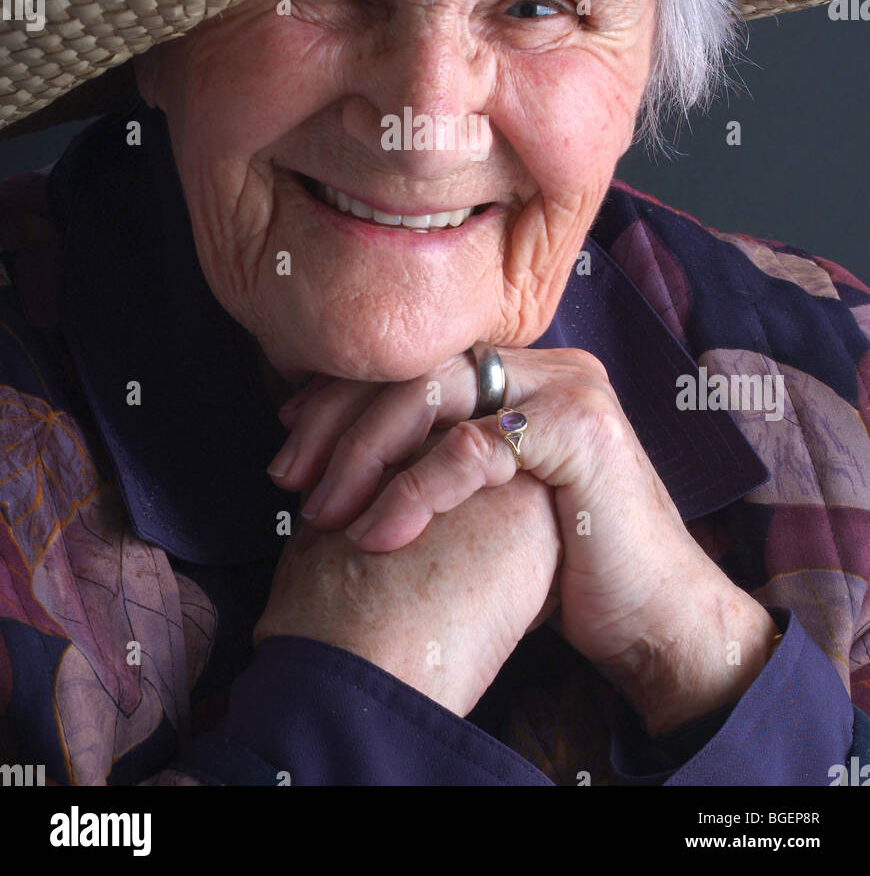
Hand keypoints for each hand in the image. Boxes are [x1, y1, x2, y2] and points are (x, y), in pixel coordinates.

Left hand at [268, 350, 778, 734]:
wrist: (653, 620)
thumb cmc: (563, 569)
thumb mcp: (485, 503)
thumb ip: (433, 463)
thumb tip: (327, 462)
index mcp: (522, 371)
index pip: (416, 359)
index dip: (344, 393)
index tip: (290, 438)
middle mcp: (547, 364)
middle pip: (417, 364)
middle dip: (340, 419)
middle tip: (288, 476)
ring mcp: (569, 387)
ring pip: (436, 391)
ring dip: (366, 452)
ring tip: (323, 510)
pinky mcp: (581, 428)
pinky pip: (475, 443)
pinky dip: (416, 488)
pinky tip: (378, 532)